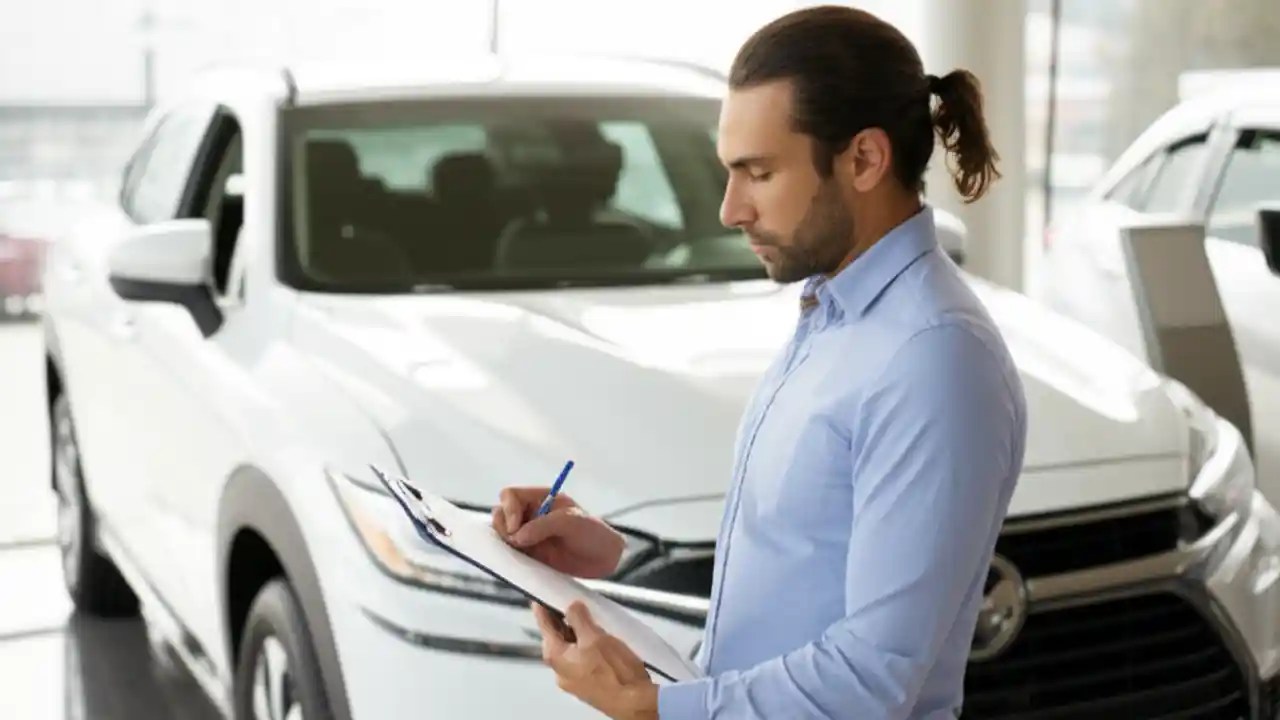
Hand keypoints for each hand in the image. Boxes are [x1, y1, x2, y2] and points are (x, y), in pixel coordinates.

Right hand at [491, 486, 625, 577]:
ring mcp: (529, 534)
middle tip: (515, 541)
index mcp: (541, 498)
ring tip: (521, 551)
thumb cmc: (593, 532)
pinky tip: (519, 562)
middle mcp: (531, 514)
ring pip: (502, 534)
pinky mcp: (530, 554)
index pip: (511, 495)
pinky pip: (511, 553)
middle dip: (502, 526)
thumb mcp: (571, 522)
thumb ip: (543, 526)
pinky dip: (509, 556)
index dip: (508, 509)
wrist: (605, 558)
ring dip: (504, 542)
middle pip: (500, 513)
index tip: (515, 527)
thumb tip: (516, 536)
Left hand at [533, 601, 657, 719]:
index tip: (542, 597)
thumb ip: (579, 618)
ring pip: (569, 650)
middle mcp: (560, 671)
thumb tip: (572, 608)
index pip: (544, 626)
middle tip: (569, 603)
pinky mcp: (587, 684)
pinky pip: (580, 660)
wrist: (635, 702)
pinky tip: (597, 641)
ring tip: (588, 619)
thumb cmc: (615, 673)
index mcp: (556, 657)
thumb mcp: (595, 636)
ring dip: (575, 634)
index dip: (543, 608)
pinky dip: (584, 647)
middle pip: (556, 638)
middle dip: (561, 620)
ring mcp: (573, 680)